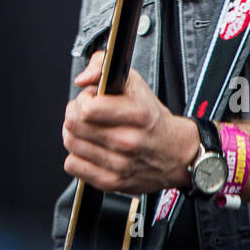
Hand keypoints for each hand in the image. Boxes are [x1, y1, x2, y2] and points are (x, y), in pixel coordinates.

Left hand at [61, 48, 200, 194]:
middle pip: (74, 125)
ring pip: (71, 144)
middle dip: (74, 114)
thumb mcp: (135, 83)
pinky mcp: (112, 182)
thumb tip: (82, 79)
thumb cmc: (153, 119)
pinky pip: (73, 166)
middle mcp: (128, 141)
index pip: (87, 108)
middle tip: (85, 113)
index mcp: (136, 114)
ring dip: (74, 133)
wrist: (177, 154)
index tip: (91, 99)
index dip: (83, 100)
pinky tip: (90, 149)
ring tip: (88, 130)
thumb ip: (104, 68)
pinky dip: (76, 156)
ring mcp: (119, 164)